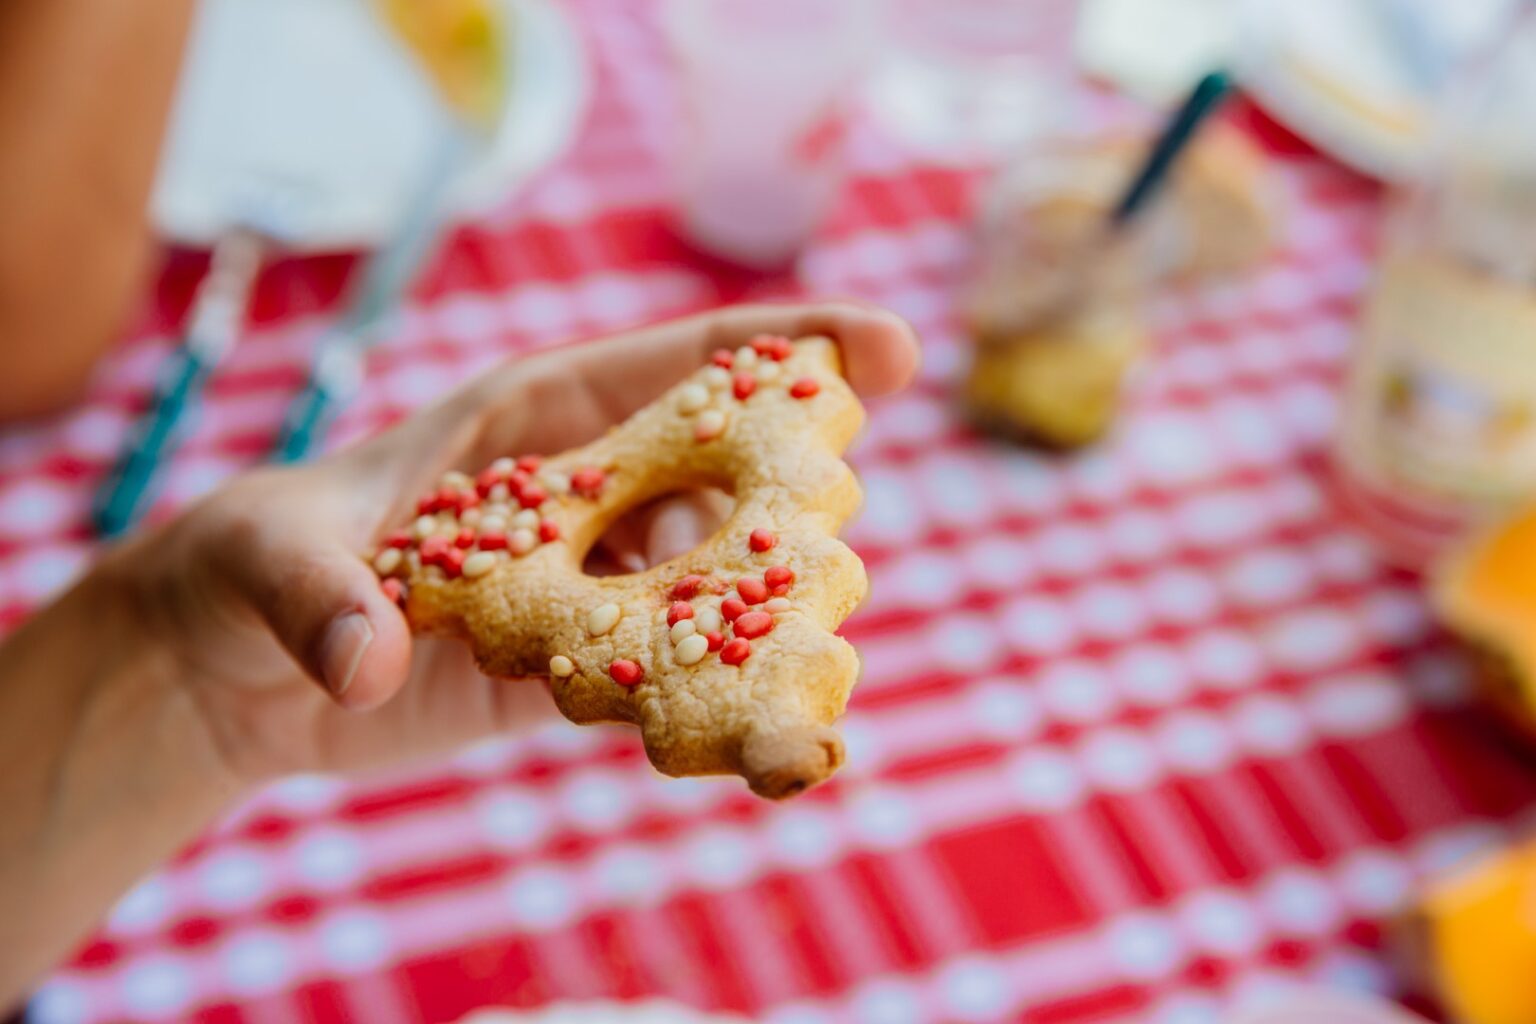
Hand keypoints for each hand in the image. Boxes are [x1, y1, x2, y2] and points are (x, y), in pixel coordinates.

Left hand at [104, 303, 919, 784]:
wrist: (230, 672)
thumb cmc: (250, 564)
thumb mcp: (268, 561)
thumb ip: (321, 599)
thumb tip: (372, 661)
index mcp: (533, 417)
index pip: (680, 364)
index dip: (789, 348)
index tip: (892, 349)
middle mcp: (582, 489)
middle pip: (723, 471)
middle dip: (801, 489)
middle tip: (842, 535)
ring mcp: (588, 578)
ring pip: (712, 578)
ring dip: (768, 609)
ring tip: (809, 654)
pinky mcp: (574, 665)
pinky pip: (666, 673)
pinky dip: (713, 696)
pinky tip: (758, 727)